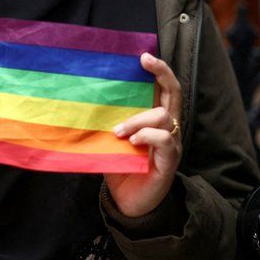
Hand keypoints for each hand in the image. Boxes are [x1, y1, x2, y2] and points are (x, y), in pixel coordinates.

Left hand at [104, 53, 182, 216]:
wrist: (129, 203)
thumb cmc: (122, 168)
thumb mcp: (112, 140)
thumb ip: (109, 122)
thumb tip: (85, 101)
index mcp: (155, 120)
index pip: (164, 89)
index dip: (159, 70)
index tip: (143, 56)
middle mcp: (169, 128)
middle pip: (174, 93)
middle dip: (162, 73)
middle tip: (145, 61)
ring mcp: (171, 143)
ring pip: (164, 116)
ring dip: (138, 119)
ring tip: (118, 131)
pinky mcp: (169, 161)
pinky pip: (164, 139)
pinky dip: (147, 135)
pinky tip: (131, 142)